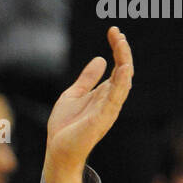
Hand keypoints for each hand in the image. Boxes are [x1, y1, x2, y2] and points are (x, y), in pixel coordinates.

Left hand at [43, 27, 132, 182]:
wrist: (57, 152)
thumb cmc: (65, 128)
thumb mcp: (74, 95)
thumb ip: (87, 79)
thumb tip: (100, 58)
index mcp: (104, 94)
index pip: (118, 67)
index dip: (118, 48)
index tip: (113, 31)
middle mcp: (110, 100)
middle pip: (124, 71)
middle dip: (123, 51)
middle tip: (117, 33)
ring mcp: (108, 109)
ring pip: (124, 81)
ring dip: (124, 60)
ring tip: (121, 42)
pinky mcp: (103, 118)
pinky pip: (117, 97)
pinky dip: (122, 81)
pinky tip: (124, 67)